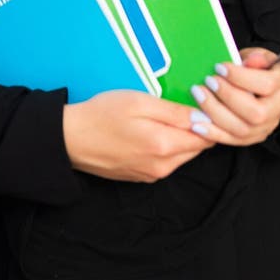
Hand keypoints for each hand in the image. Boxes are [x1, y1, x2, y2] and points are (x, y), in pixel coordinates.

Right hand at [63, 89, 214, 182]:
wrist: (70, 139)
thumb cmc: (103, 114)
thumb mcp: (140, 102)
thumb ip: (174, 112)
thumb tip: (205, 118)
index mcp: (164, 146)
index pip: (206, 138)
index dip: (210, 119)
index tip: (205, 103)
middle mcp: (162, 167)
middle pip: (196, 148)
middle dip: (198, 129)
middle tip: (187, 105)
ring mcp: (151, 175)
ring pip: (182, 155)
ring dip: (182, 138)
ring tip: (168, 116)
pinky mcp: (141, 177)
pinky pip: (166, 162)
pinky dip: (168, 147)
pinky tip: (153, 130)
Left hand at [188, 46, 279, 145]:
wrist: (253, 82)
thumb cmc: (252, 66)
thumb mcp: (254, 54)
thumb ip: (254, 57)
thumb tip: (252, 60)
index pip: (267, 84)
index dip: (241, 77)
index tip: (219, 67)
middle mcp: (279, 107)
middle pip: (256, 113)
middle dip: (227, 96)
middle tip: (208, 81)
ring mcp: (267, 125)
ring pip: (243, 129)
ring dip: (216, 113)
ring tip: (198, 95)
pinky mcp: (253, 137)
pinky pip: (232, 140)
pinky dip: (212, 132)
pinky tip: (196, 123)